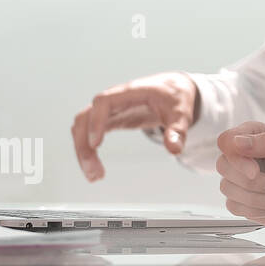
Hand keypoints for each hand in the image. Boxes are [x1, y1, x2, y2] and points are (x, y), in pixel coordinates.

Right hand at [72, 71, 199, 180]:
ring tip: (94, 176)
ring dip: (83, 150)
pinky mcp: (109, 120)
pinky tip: (96, 170)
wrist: (173, 89)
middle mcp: (115, 100)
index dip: (96, 121)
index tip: (95, 143)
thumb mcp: (181, 113)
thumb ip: (178, 131)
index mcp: (131, 92)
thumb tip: (175, 150)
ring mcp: (110, 110)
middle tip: (93, 170)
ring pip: (83, 127)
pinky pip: (89, 134)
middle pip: (86, 117)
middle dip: (84, 144)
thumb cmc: (175, 96)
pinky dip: (88, 150)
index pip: (104, 102)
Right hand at [216, 121, 264, 232]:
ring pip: (227, 188)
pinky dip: (255, 209)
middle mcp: (247, 156)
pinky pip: (233, 206)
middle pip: (223, 165)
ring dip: (257, 198)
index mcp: (257, 136)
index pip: (226, 140)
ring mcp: (244, 179)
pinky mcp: (244, 200)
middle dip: (252, 182)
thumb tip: (236, 141)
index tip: (255, 170)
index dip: (236, 158)